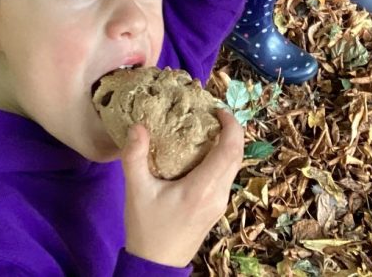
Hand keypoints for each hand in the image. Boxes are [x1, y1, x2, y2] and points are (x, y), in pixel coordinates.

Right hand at [122, 109, 243, 267]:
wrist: (156, 266)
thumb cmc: (147, 230)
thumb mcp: (136, 192)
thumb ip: (135, 157)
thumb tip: (138, 126)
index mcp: (202, 189)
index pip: (230, 151)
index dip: (231, 125)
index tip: (217, 110)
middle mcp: (218, 195)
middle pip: (236, 155)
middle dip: (229, 131)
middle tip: (210, 114)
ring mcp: (220, 203)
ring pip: (233, 166)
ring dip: (226, 145)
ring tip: (204, 129)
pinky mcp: (216, 207)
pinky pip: (225, 175)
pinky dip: (220, 158)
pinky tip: (200, 153)